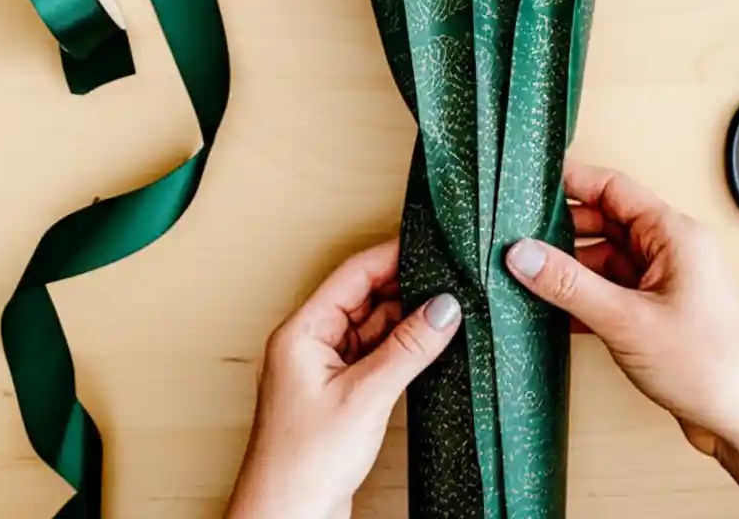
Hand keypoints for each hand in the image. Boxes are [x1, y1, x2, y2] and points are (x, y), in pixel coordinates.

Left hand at [226, 240, 461, 518]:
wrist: (288, 517)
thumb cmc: (302, 464)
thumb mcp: (366, 395)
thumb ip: (408, 347)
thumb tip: (443, 308)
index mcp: (302, 332)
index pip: (353, 274)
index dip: (392, 256)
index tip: (430, 246)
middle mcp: (310, 345)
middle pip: (365, 298)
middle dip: (406, 289)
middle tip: (450, 282)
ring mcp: (325, 370)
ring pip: (374, 328)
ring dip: (407, 322)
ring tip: (448, 315)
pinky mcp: (341, 395)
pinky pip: (376, 356)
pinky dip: (403, 350)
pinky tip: (429, 349)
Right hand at [506, 162, 738, 518]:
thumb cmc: (709, 365)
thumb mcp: (626, 320)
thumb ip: (569, 285)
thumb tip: (522, 254)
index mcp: (673, 235)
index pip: (614, 188)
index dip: (571, 181)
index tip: (529, 183)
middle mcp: (670, 252)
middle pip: (605, 223)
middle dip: (560, 228)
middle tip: (513, 235)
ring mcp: (663, 284)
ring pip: (604, 261)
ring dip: (568, 269)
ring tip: (523, 274)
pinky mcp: (655, 315)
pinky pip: (609, 293)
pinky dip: (581, 298)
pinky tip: (549, 310)